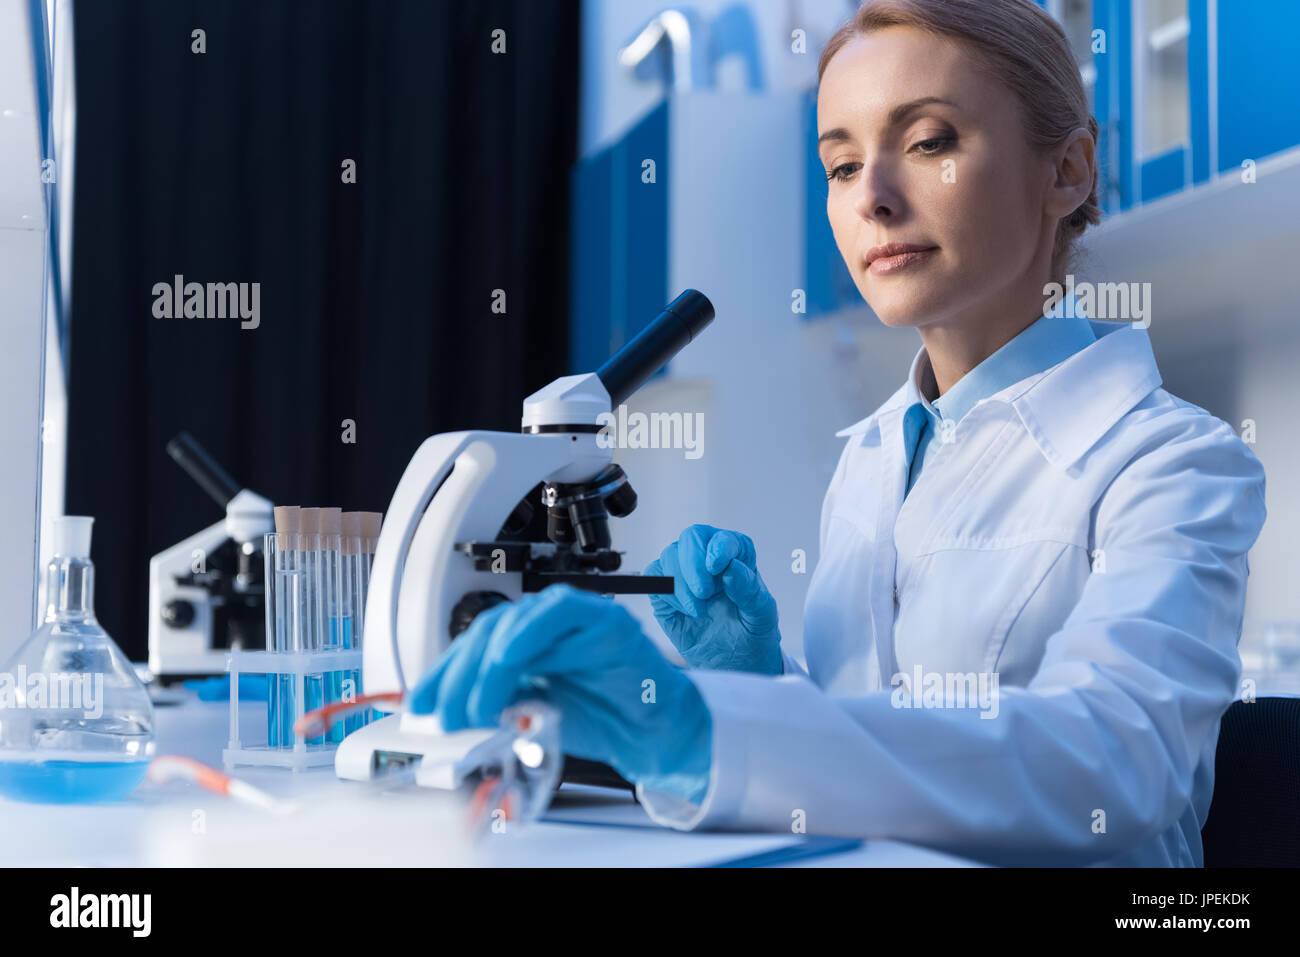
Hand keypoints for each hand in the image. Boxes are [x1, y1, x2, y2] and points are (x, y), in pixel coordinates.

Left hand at [408, 584, 711, 803]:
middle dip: (459, 675)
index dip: (443, 672)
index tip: (420, 702)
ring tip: (478, 707)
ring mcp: (576, 617)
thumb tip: (446, 709)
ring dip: (488, 665)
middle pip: (488, 632)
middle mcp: (546, 623)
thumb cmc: (598, 717)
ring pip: (516, 622)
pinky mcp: (605, 620)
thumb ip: (493, 703)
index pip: (473, 645)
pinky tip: (507, 659)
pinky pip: (562, 613)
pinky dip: (529, 632)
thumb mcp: (528, 714)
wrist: (652, 733)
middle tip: (447, 714)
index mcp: (525, 640)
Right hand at [645, 524, 782, 674]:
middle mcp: (709, 557)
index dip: (718, 547)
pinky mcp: (665, 591)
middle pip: (691, 538)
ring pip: (670, 556)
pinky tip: (685, 611)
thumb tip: (731, 567)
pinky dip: (667, 593)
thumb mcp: (762, 616)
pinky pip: (654, 578)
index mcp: (737, 556)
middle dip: (693, 563)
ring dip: (681, 584)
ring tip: (699, 611)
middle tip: (704, 593)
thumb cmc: (752, 634)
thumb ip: (750, 590)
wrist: (734, 662)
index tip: (717, 566)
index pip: (724, 538)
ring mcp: (685, 573)